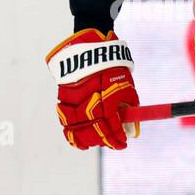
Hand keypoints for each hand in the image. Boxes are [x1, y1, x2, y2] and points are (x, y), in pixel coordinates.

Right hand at [46, 29, 139, 149]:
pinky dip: (70, 132)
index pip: (112, 128)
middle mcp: (90, 102)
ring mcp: (74, 101)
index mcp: (108, 101)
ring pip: (77, 128)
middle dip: (104, 141)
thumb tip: (131, 130)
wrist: (91, 50)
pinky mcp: (63, 97)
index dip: (118, 139)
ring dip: (86, 140)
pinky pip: (64, 119)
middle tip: (111, 144)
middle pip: (94, 131)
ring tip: (94, 144)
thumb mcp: (127, 88)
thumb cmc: (113, 70)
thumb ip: (129, 109)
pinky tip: (76, 139)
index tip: (123, 144)